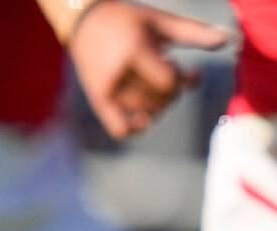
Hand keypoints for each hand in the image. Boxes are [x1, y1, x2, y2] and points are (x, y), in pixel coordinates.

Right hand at [69, 1, 230, 139]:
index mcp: (134, 51)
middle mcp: (118, 74)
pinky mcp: (99, 102)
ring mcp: (107, 91)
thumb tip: (226, 40)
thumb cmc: (129, 19)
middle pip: (157, 99)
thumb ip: (193, 31)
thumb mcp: (160, 21)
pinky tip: (145, 120)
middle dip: (173, 94)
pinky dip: (136, 129)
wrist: (85, 23)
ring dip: (159, 108)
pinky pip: (120, 129)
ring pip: (143, 114)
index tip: (191, 75)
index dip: (184, 82)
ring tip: (159, 92)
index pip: (167, 81)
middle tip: (175, 81)